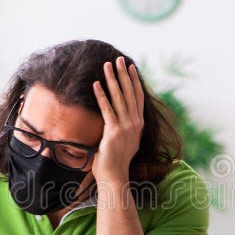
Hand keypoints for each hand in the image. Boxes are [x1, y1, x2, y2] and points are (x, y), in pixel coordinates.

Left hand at [91, 56, 144, 183]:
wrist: (115, 175)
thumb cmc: (116, 161)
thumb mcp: (126, 141)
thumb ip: (125, 128)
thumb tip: (121, 119)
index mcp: (139, 124)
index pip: (138, 97)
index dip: (134, 81)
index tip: (130, 67)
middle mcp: (135, 123)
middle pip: (130, 93)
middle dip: (123, 75)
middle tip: (118, 59)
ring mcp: (126, 127)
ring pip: (119, 98)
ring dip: (112, 80)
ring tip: (107, 66)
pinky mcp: (113, 131)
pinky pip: (107, 109)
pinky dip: (101, 95)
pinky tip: (96, 84)